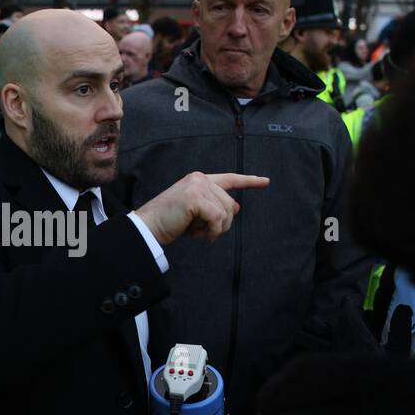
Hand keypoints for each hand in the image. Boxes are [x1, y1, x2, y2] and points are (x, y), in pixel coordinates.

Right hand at [135, 172, 269, 245]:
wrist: (149, 226)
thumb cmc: (170, 222)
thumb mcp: (196, 215)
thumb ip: (214, 207)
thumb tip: (236, 208)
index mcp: (199, 179)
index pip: (229, 179)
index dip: (249, 181)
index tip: (265, 182)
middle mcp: (199, 179)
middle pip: (229, 203)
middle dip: (221, 223)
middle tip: (203, 232)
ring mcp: (197, 186)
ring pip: (225, 212)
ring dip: (215, 229)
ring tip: (198, 233)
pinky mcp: (195, 197)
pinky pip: (217, 218)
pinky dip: (211, 231)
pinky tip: (198, 235)